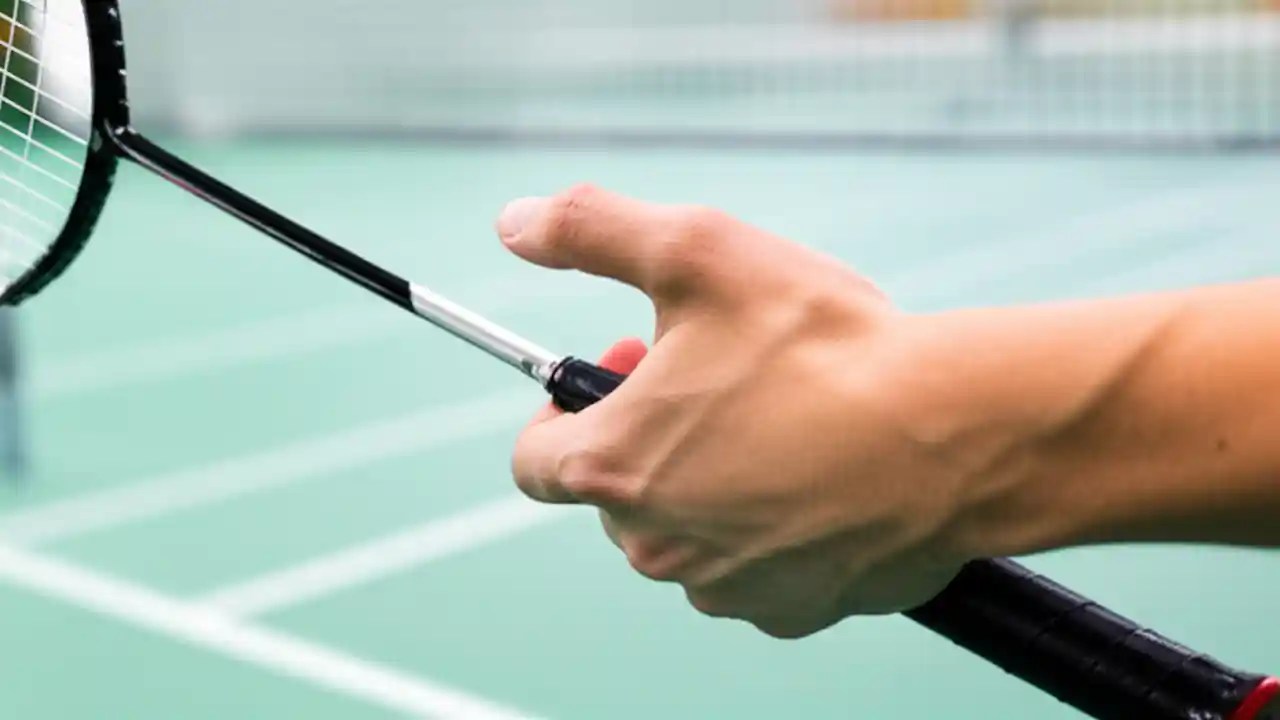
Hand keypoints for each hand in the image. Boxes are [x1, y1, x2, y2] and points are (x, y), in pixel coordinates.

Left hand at [496, 185, 996, 637]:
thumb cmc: (824, 348)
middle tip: (711, 372)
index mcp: (612, 467)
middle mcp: (655, 543)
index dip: (565, 407)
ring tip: (777, 416)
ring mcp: (726, 586)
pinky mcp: (794, 608)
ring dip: (711, 477)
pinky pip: (757, 565)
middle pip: (616, 489)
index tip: (621, 367)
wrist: (954, 436)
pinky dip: (772, 524)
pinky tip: (820, 474)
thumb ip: (591, 229)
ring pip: (688, 528)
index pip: (533, 459)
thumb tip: (515, 222)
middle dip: (648, 429)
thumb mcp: (695, 252)